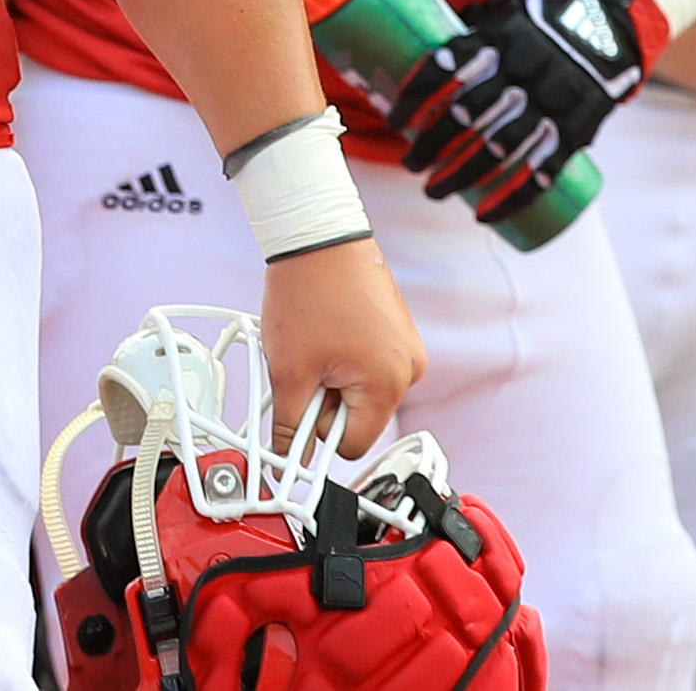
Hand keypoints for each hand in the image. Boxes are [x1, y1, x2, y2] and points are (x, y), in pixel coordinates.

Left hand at [258, 234, 424, 458]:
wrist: (319, 236)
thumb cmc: (307, 292)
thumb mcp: (288, 367)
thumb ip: (289, 422)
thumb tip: (286, 459)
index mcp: (388, 386)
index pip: (351, 444)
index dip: (316, 433)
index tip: (293, 413)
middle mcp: (408, 371)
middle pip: (358, 417)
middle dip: (322, 400)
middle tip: (298, 365)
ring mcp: (406, 350)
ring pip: (360, 389)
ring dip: (330, 377)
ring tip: (311, 341)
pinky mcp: (398, 333)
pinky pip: (367, 364)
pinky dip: (341, 358)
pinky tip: (323, 330)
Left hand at [389, 0, 662, 222]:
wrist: (612, 20)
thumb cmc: (540, 17)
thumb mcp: (504, 10)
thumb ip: (467, 33)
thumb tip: (408, 51)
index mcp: (500, 38)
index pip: (448, 67)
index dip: (416, 95)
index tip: (392, 119)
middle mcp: (525, 70)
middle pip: (468, 113)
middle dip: (433, 143)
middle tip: (409, 163)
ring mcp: (554, 101)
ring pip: (501, 146)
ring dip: (462, 174)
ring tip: (432, 190)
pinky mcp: (579, 127)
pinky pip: (543, 169)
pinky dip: (513, 195)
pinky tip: (485, 214)